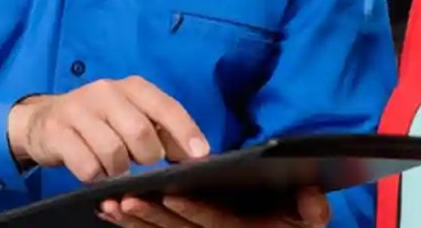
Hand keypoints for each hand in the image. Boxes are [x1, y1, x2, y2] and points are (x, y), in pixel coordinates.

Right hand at [6, 76, 208, 181]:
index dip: (185, 131)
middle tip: (141, 163)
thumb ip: (162, 131)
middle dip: (147, 156)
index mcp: (131, 87)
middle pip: (140, 131)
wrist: (43, 120)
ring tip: (115, 168)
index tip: (200, 155)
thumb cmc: (99, 121)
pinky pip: (87, 166)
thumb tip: (195, 152)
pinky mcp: (57, 132)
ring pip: (113, 151)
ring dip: (119, 169)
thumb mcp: (131, 117)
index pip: (165, 106)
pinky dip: (96, 176)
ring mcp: (78, 110)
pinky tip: (94, 171)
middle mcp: (105, 91)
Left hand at [97, 188, 330, 227]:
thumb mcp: (309, 221)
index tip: (170, 196)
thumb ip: (312, 212)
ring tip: (106, 206)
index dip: (192, 211)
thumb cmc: (292, 226)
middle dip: (149, 217)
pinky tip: (109, 215)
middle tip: (121, 200)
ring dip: (133, 223)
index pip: (214, 224)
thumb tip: (313, 197)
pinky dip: (132, 227)